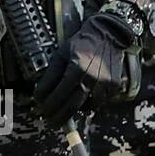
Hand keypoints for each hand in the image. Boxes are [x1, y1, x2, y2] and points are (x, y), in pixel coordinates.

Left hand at [33, 10, 135, 125]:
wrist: (107, 34)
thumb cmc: (82, 43)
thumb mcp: (61, 54)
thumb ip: (50, 75)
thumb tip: (40, 95)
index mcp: (76, 69)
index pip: (58, 96)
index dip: (48, 106)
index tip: (41, 110)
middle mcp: (92, 77)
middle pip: (72, 106)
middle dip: (59, 117)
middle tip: (51, 121)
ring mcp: (105, 82)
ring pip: (87, 107)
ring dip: (75, 111)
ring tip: (67, 109)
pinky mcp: (114, 84)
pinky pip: (101, 102)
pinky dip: (91, 104)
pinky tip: (83, 101)